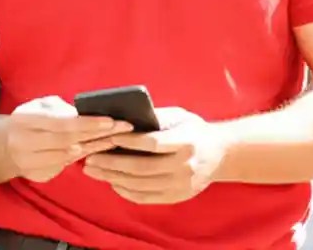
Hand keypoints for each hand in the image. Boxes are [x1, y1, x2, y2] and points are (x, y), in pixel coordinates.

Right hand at [5, 95, 132, 182]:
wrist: (6, 146)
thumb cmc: (29, 120)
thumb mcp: (39, 106)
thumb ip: (60, 108)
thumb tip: (85, 114)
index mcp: (25, 120)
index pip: (62, 124)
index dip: (87, 123)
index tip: (111, 120)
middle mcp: (26, 143)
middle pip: (69, 141)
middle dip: (98, 134)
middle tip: (124, 129)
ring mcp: (32, 163)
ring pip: (70, 156)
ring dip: (96, 147)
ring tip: (119, 139)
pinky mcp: (40, 175)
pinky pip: (68, 166)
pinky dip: (86, 157)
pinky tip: (104, 151)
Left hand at [82, 107, 226, 203]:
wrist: (221, 154)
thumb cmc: (194, 130)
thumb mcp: (180, 116)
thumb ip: (155, 116)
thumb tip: (124, 116)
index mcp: (186, 141)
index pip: (153, 143)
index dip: (129, 141)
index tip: (108, 137)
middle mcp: (185, 165)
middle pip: (142, 168)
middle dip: (112, 163)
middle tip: (90, 158)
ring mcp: (182, 184)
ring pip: (141, 185)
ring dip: (113, 178)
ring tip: (94, 170)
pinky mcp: (178, 196)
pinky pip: (147, 197)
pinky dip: (126, 192)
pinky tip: (112, 182)